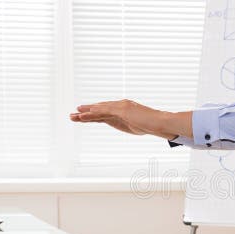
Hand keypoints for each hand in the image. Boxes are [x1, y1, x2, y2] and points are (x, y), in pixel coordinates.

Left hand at [70, 99, 191, 139]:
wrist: (161, 123)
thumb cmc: (153, 125)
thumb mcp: (138, 126)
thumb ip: (131, 124)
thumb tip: (132, 127)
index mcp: (124, 110)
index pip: (106, 112)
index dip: (94, 114)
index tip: (84, 116)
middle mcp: (121, 106)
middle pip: (100, 109)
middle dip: (86, 112)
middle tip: (73, 114)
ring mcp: (121, 107)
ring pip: (100, 110)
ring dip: (86, 113)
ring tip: (74, 115)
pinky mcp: (122, 110)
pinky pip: (105, 111)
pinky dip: (94, 112)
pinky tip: (85, 113)